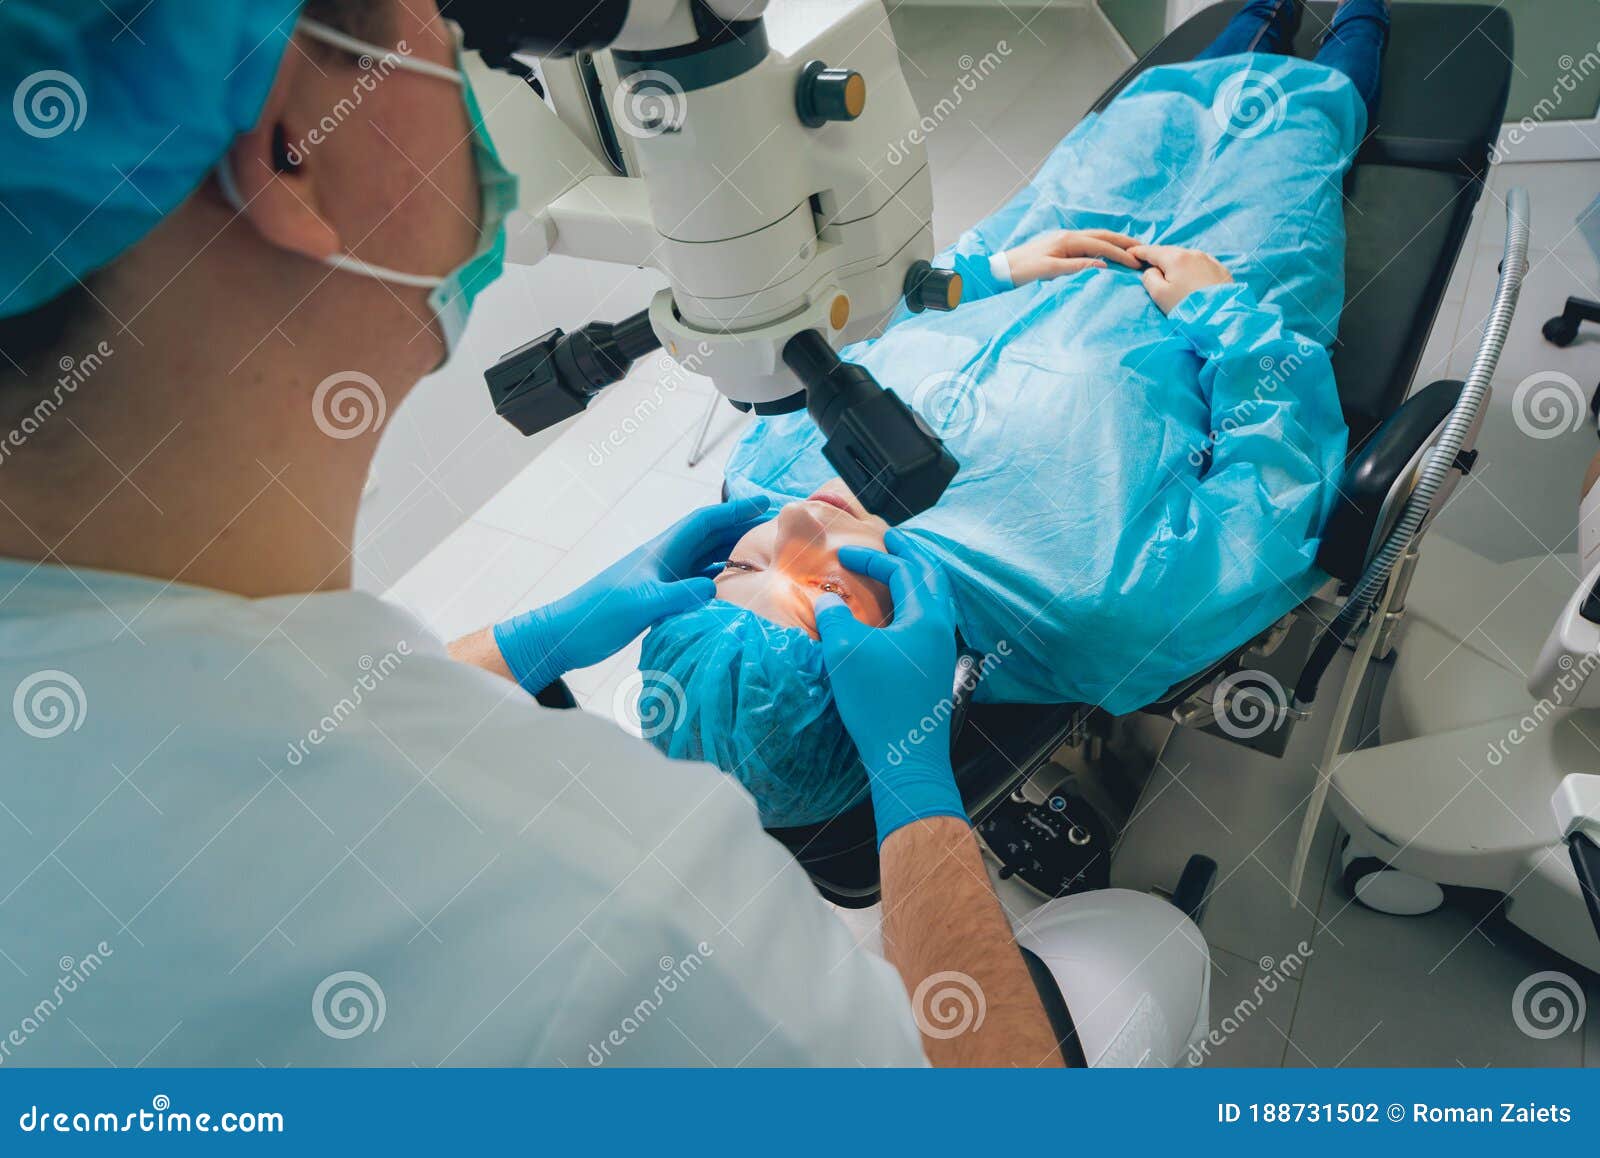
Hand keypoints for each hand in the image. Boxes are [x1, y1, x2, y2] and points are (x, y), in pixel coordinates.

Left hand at [493, 495, 769, 690]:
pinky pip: (698, 580)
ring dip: (734, 553)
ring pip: (706, 557)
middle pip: (711, 536)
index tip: (763, 501)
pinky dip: (719, 580)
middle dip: (743, 527)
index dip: (735, 510)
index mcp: (661, 552)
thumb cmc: (598, 615)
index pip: (705, 522)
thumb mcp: (641, 605)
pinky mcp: (660, 596)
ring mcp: (663, 577)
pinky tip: (735, 588)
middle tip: (776, 528)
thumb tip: (714, 589)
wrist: (567, 635)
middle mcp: (665, 559)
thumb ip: (678, 596)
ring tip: (765, 556)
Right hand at [814, 529, 966, 845]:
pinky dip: (914, 603)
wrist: (906, 758)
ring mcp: (942, 651)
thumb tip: (826, 600)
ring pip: (935, 599)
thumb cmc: (877, 702)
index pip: (903, 570)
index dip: (872, 557)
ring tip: (895, 569)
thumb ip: (834, 617)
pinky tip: (895, 614)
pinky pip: (929, 620)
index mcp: (927, 617)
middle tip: (892, 538)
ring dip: (916, 578)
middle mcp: (942, 628)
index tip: (843, 554)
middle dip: (910, 554)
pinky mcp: (935, 671)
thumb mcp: (845, 652)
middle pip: (932, 577)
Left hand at [1003, 228, 1141, 285]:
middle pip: (1103, 236)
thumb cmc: (1023, 270)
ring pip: (1096, 238)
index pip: (1101, 245)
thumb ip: (1076, 266)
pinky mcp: (1061, 246)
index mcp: (1067, 240)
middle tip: (1143, 249)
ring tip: (1131, 249)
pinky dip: (1103, 246)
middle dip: (1123, 242)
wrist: (1003, 267)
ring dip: (1115, 242)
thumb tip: (1101, 265)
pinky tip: (1108, 252)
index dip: (1120, 254)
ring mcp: (1065, 239)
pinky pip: (1088, 244)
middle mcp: (1068, 236)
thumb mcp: (1049, 270)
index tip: (1136, 262)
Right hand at [1130, 244, 1232, 313]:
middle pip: (1169, 251)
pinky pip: (1199, 262)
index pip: (1151, 250)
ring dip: (1175, 262)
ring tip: (1169, 271)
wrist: (1221, 316)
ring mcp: (1209, 259)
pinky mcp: (1220, 268)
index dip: (1138, 251)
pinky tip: (1190, 274)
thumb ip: (1149, 278)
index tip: (1129, 252)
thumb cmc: (1186, 307)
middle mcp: (1193, 253)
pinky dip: (1190, 266)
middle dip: (1157, 256)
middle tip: (1148, 263)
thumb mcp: (1159, 295)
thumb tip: (1152, 270)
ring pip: (1185, 256)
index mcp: (1175, 258)